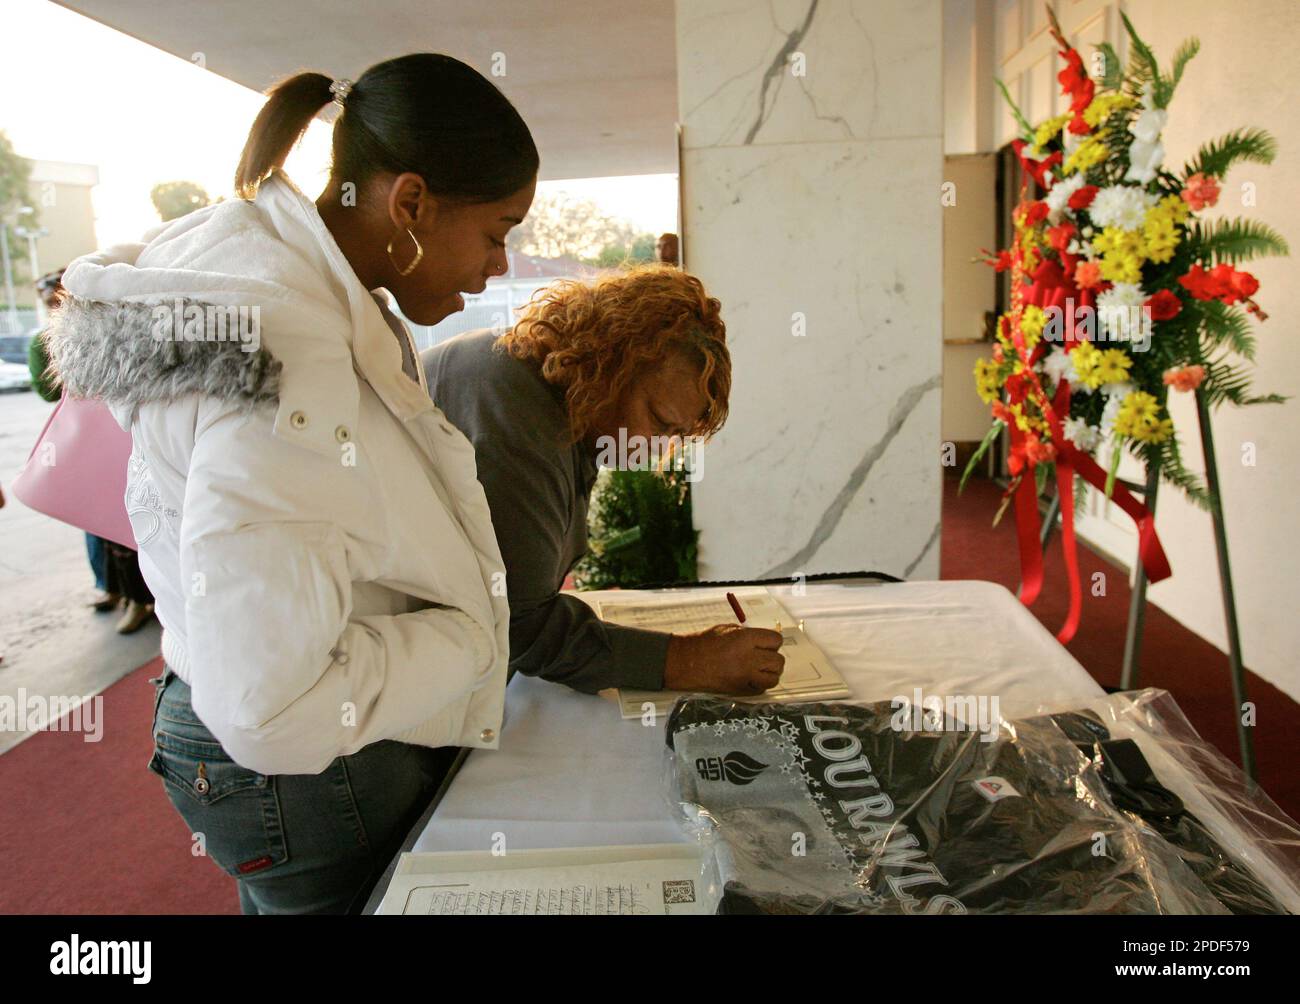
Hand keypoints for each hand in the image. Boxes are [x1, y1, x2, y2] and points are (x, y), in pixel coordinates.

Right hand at [664, 623, 784, 695]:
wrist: (685, 662)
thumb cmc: (703, 644)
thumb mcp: (727, 629)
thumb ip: (748, 634)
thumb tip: (764, 640)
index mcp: (745, 639)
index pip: (776, 640)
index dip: (772, 642)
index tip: (767, 643)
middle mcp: (748, 658)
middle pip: (778, 661)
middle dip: (773, 658)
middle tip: (763, 656)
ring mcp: (745, 676)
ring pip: (774, 678)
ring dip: (769, 673)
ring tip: (759, 669)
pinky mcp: (740, 690)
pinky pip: (761, 689)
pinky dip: (759, 684)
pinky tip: (750, 677)